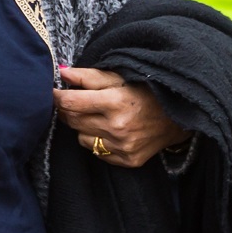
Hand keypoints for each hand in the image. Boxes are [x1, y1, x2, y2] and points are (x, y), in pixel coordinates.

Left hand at [53, 66, 188, 168]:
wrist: (178, 117)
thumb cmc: (146, 92)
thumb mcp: (120, 77)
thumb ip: (89, 76)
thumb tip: (61, 72)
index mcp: (116, 102)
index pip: (72, 103)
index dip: (57, 97)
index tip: (53, 92)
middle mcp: (118, 127)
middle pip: (73, 121)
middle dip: (68, 110)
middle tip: (74, 102)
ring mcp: (123, 147)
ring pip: (82, 138)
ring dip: (83, 126)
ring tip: (98, 116)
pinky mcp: (128, 160)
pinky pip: (97, 152)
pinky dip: (97, 141)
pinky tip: (109, 131)